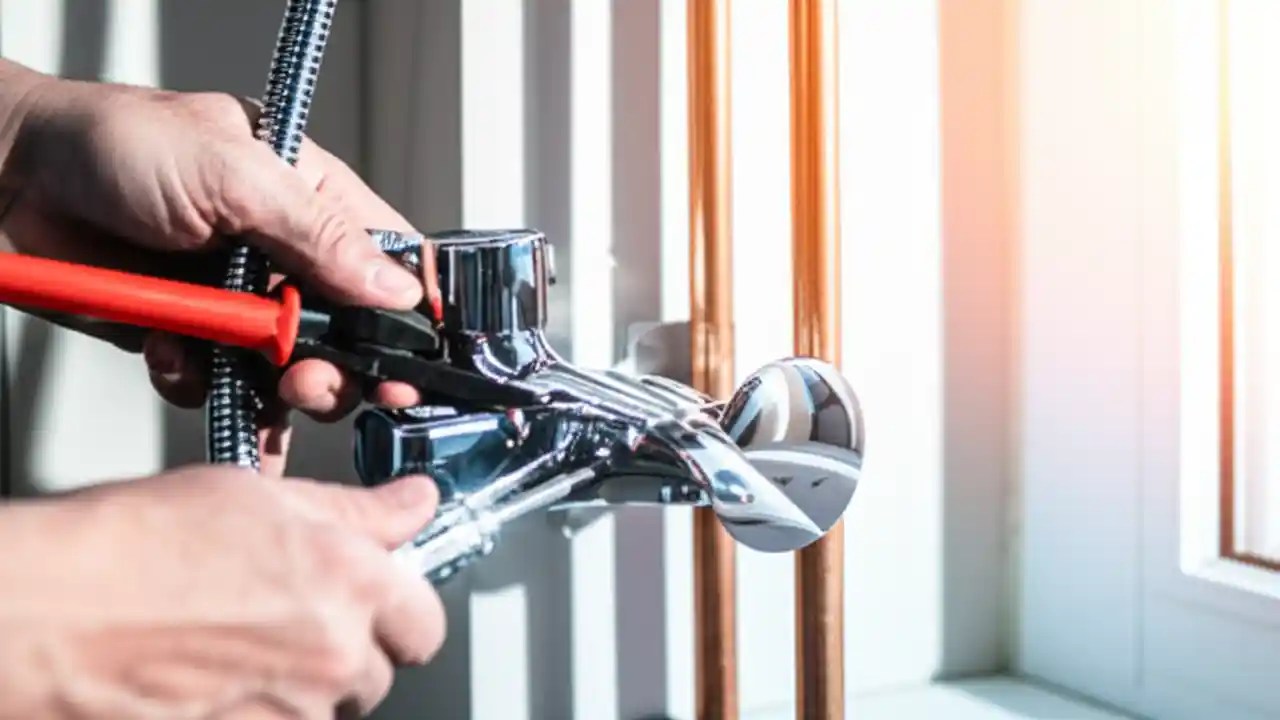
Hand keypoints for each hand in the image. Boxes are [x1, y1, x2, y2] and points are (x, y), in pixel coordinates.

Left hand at [0, 63, 436, 419]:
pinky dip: (203, 386)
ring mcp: (239, 299)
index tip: (414, 361)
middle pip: (350, 333)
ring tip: (256, 382)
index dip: (408, 314)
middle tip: (314, 380)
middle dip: (342, 368)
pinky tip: (177, 358)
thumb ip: (320, 233)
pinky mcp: (192, 335)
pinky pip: (222, 385)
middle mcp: (282, 253)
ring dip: (276, 388)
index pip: (386, 259)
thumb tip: (396, 290)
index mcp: (310, 198)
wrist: (8, 180)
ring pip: (291, 371)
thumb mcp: (233, 174)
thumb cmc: (114, 145)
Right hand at [0, 467, 444, 718]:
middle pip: (379, 671)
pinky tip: (213, 679)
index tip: (381, 597)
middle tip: (290, 616)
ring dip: (301, 686)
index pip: (425, 618)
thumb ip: (352, 510)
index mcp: (347, 582)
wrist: (40, 616)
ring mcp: (290, 714)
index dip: (402, 606)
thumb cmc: (125, 549)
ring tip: (234, 643)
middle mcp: (331, 656)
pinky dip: (258, 712)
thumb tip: (412, 503)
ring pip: (328, 709)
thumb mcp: (254, 496)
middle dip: (348, 647)